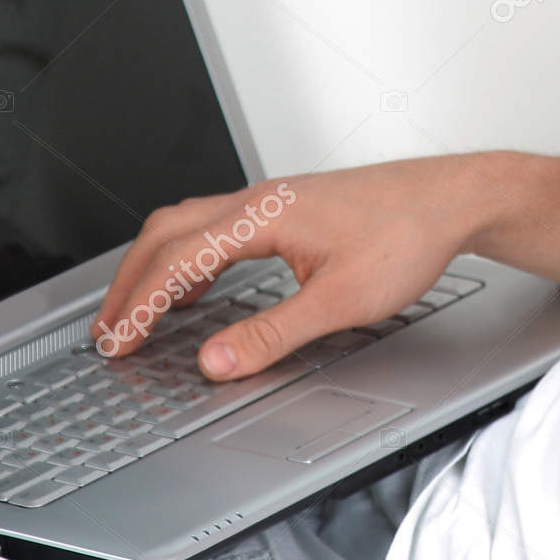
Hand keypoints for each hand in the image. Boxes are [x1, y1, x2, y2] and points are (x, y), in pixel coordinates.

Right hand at [93, 159, 481, 379]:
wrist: (451, 199)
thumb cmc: (408, 236)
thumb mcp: (341, 300)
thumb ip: (274, 333)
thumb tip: (218, 361)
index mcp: (263, 214)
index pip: (177, 260)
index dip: (139, 306)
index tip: (116, 342)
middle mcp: (260, 198)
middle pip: (167, 232)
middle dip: (130, 283)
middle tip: (108, 330)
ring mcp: (273, 198)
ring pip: (189, 225)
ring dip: (157, 267)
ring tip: (138, 312)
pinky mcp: (288, 206)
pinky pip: (217, 227)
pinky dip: (190, 258)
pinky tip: (198, 288)